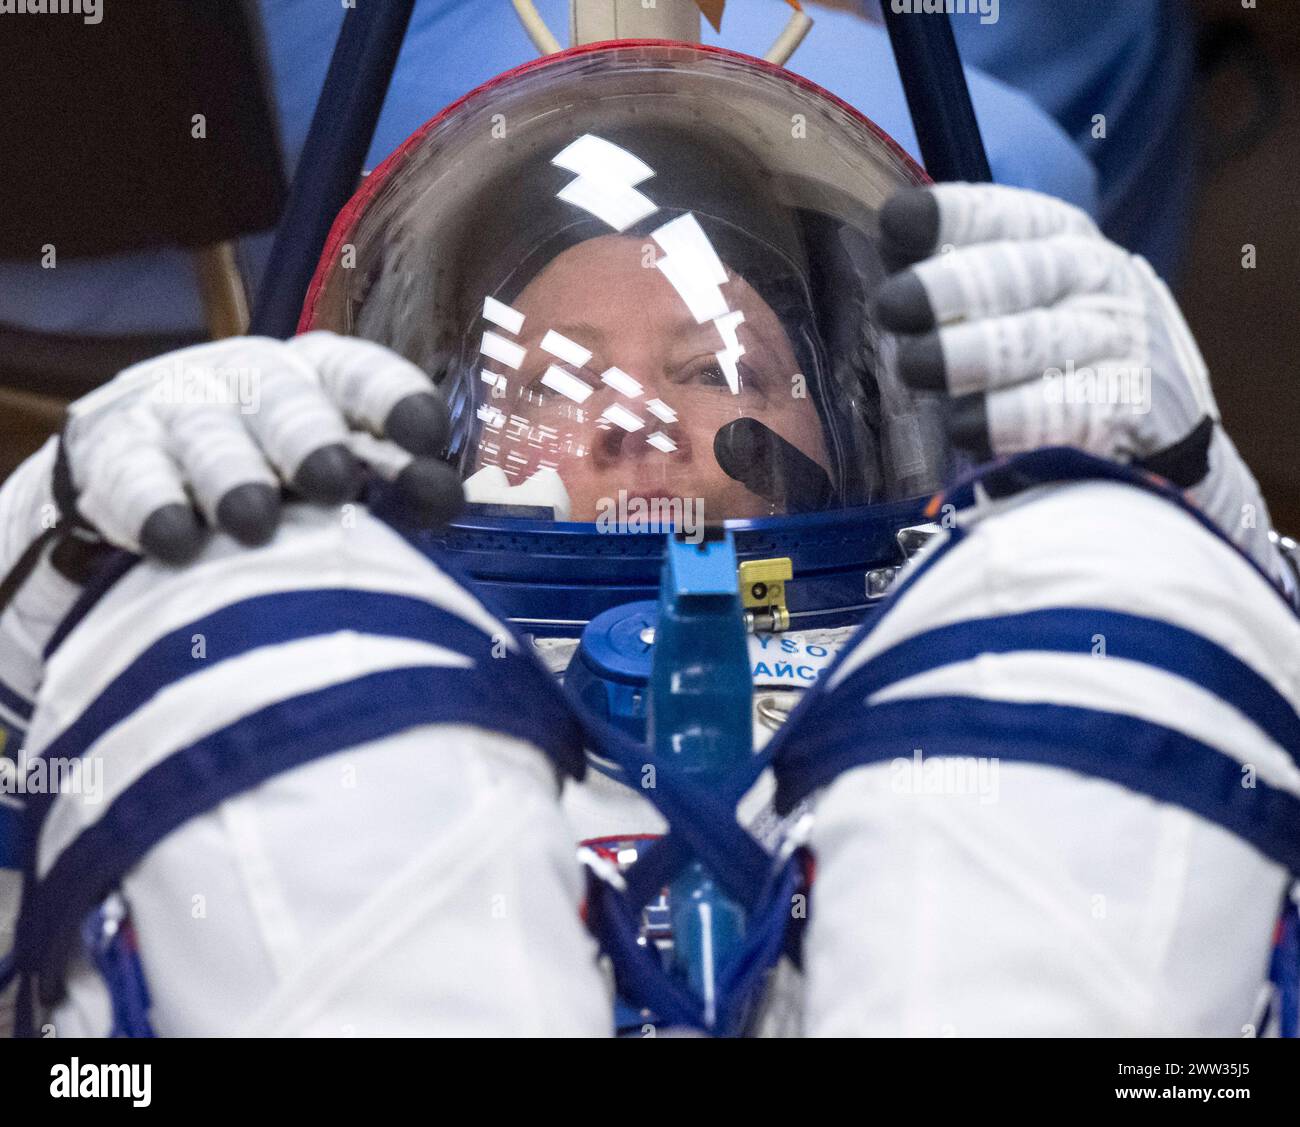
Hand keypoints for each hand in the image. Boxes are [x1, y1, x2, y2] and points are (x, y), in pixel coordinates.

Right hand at [60, 331, 461, 562]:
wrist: (151, 468)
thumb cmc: (275, 471)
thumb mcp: (333, 467)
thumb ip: (391, 481)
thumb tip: (447, 497)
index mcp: (321, 379)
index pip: (363, 375)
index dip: (394, 400)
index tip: (424, 435)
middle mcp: (253, 382)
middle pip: (285, 402)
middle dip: (310, 438)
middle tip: (332, 479)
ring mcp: (181, 411)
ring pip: (210, 437)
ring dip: (234, 477)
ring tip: (253, 521)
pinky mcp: (116, 450)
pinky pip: (133, 474)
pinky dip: (152, 506)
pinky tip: (173, 540)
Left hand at [873, 183, 1287, 587]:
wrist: (1154, 401)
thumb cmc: (1049, 334)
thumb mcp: (1008, 288)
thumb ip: (948, 263)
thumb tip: (893, 240)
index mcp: (1056, 236)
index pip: (1002, 216)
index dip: (948, 217)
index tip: (897, 223)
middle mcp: (1091, 278)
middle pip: (1020, 275)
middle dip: (950, 288)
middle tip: (893, 305)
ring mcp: (1111, 343)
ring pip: (1040, 343)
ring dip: (971, 355)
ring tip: (916, 367)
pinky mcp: (1120, 409)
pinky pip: (1063, 412)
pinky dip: (1010, 420)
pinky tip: (965, 427)